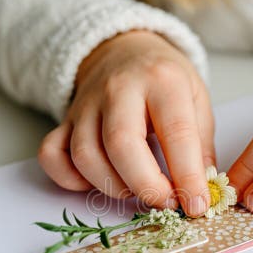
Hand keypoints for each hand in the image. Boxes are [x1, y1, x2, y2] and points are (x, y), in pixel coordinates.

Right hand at [38, 30, 215, 216]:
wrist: (124, 48)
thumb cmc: (164, 80)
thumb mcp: (197, 99)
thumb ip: (201, 145)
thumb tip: (199, 191)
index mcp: (163, 81)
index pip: (176, 133)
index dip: (187, 176)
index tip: (196, 204)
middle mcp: (119, 89)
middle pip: (121, 145)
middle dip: (146, 185)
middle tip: (166, 202)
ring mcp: (86, 105)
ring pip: (85, 155)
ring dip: (113, 186)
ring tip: (138, 191)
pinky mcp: (65, 120)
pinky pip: (52, 154)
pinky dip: (70, 178)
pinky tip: (96, 181)